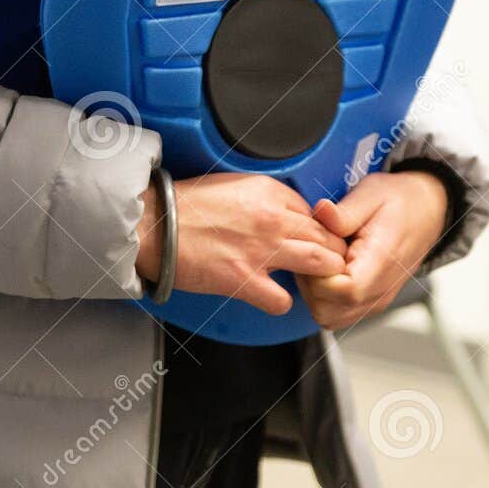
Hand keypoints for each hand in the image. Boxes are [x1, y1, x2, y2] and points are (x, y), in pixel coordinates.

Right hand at [137, 172, 347, 314]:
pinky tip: (269, 296)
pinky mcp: (243, 279)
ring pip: (322, 265)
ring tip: (308, 283)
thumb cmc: (187, 207)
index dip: (322, 232)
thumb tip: (288, 214)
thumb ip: (268, 198)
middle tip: (325, 267)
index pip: (320, 214)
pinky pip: (283, 300)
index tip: (315, 243)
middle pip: (330, 239)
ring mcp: (261, 250)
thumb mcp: (235, 185)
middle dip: (334, 255)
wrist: (154, 226)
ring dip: (320, 277)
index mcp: (272, 192)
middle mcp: (274, 218)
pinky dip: (280, 302)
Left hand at [297, 171, 447, 330]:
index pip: (341, 290)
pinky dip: (322, 298)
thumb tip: (320, 210)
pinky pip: (334, 315)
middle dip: (309, 283)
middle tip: (314, 253)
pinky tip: (327, 270)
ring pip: (327, 317)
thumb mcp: (371, 194)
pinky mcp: (368, 305)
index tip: (315, 249)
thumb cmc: (398, 201)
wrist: (425, 211)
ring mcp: (375, 302)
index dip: (317, 273)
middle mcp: (380, 291)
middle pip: (327, 309)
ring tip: (321, 261)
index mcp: (381, 262)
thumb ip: (344, 212)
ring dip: (313, 292)